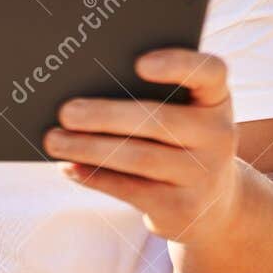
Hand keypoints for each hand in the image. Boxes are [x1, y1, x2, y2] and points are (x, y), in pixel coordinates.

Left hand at [42, 49, 241, 241]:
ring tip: (54, 140)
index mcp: (216, 99)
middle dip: (106, 115)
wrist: (213, 205)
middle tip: (66, 112)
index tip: (138, 63)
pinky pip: (131, 190)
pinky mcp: (183, 209)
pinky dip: (95, 177)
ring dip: (90, 148)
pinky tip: (69, 166)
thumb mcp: (182, 114)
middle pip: (159, 120)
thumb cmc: (180, 141)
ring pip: (140, 157)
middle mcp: (218, 135)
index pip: (210, 72)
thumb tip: (81, 91)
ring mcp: (204, 175)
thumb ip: (148, 96)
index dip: (178, 64)